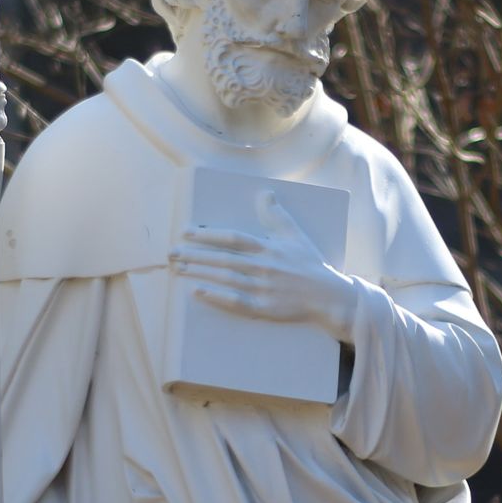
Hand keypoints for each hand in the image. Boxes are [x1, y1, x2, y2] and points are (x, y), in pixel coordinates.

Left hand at [169, 191, 359, 338]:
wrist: (330, 297)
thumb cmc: (311, 265)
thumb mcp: (296, 236)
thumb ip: (277, 216)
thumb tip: (264, 193)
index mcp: (269, 249)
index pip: (233, 238)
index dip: (208, 235)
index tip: (186, 232)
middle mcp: (264, 268)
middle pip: (223, 259)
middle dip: (195, 255)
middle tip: (171, 252)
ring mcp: (263, 289)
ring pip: (225, 278)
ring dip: (199, 273)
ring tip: (178, 268)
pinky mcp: (264, 309)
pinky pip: (235, 303)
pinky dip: (216, 297)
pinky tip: (197, 292)